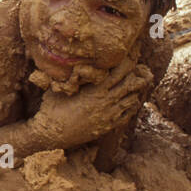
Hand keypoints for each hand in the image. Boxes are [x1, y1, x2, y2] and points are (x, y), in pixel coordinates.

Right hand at [30, 57, 152, 147]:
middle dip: (137, 75)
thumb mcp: (60, 86)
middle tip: (139, 69)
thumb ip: (70, 75)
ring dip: (135, 90)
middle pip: (130, 85)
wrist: (51, 134)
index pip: (119, 72)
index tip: (130, 56)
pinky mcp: (108, 126)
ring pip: (132, 99)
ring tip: (134, 83)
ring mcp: (109, 115)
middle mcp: (106, 102)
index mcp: (96, 90)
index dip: (127, 63)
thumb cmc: (53, 108)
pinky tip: (130, 100)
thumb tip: (73, 61)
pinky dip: (132, 105)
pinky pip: (128, 114)